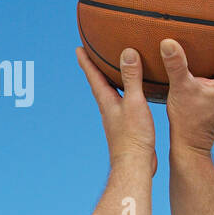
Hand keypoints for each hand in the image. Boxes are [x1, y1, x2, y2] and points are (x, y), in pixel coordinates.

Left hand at [76, 46, 156, 174]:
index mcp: (107, 101)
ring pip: (109, 94)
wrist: (135, 165)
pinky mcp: (125, 127)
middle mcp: (108, 109)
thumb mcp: (135, 102)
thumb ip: (132, 78)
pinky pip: (122, 103)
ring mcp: (115, 118)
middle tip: (90, 56)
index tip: (78, 48)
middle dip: (95, 69)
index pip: (93, 76)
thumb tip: (127, 52)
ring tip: (111, 72)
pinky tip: (132, 96)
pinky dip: (123, 94)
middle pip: (98, 84)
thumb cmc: (133, 136)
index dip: (86, 61)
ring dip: (108, 81)